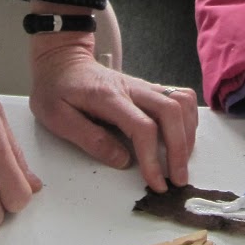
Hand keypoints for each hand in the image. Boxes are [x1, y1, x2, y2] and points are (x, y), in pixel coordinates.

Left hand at [28, 33, 197, 190]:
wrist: (61, 61)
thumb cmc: (56, 89)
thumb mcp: (57, 117)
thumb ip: (89, 138)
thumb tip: (122, 160)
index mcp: (108, 96)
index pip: (142, 126)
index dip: (152, 158)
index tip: (155, 182)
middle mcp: (131, 88)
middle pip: (171, 112)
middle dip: (179, 148)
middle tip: (178, 179)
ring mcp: (142, 86)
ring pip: (180, 101)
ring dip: (187, 132)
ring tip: (181, 161)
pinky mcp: (147, 89)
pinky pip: (179, 97)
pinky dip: (187, 119)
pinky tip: (181, 139)